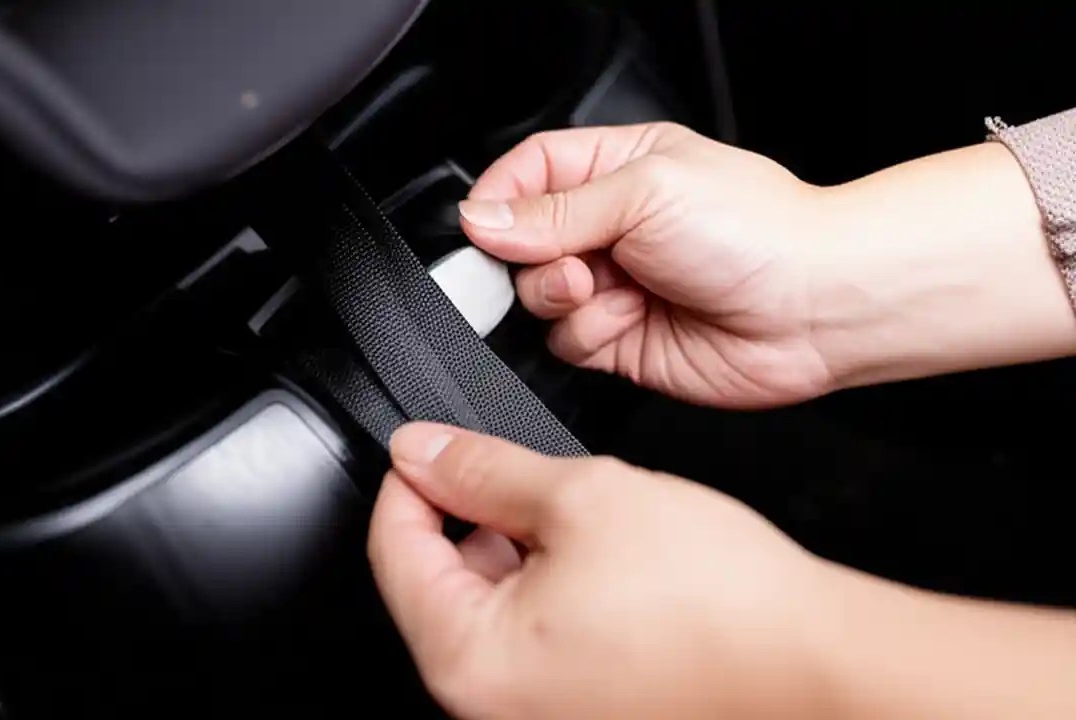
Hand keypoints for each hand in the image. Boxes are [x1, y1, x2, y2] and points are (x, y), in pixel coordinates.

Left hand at [369, 423, 1075, 719]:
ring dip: (510, 551)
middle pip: (435, 582)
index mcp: (468, 662)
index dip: (411, 479)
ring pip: (485, 607)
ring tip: (578, 520)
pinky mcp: (575, 712)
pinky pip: (527, 641)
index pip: (393, 551)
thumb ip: (482, 470)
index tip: (431, 444)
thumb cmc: (716, 601)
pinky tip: (597, 561)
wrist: (812, 661)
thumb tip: (422, 451)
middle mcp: (489, 707)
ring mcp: (532, 716)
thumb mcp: (580, 497)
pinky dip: (543, 590)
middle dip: (467, 515)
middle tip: (519, 474)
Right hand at [458, 123, 834, 407]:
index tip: (482, 224)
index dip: (498, 198)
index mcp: (619, 168)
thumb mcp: (646, 191)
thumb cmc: (758, 232)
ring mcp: (614, 285)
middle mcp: (612, 227)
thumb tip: (483, 218)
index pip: (528, 172)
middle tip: (573, 261)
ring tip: (608, 289)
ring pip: (537, 297)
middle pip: (521, 242)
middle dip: (532, 258)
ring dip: (561, 297)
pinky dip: (588, 334)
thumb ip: (555, 209)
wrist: (813, 308)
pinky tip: (630, 320)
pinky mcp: (620, 339)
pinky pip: (565, 342)